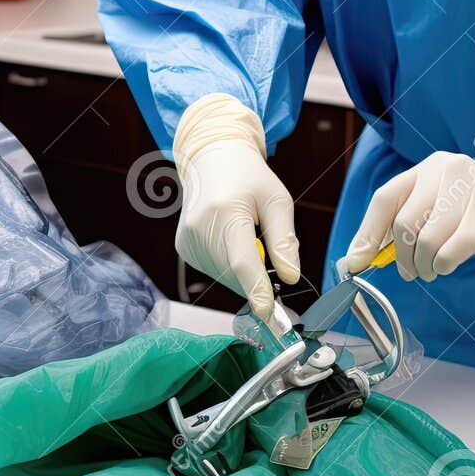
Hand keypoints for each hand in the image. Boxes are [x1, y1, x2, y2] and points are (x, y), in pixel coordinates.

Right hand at [172, 94, 298, 322]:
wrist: (211, 160)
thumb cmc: (248, 178)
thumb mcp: (277, 200)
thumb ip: (285, 240)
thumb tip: (291, 277)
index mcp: (227, 212)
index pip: (242, 261)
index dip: (257, 290)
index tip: (270, 315)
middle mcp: (200, 229)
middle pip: (236, 274)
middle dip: (258, 278)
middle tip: (269, 256)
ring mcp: (187, 241)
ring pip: (225, 277)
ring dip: (244, 272)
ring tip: (245, 236)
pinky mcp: (183, 249)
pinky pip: (214, 272)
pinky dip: (229, 266)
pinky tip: (230, 239)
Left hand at [343, 136, 474, 281]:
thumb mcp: (441, 206)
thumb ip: (406, 224)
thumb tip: (362, 257)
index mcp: (429, 168)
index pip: (385, 199)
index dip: (367, 234)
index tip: (356, 262)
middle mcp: (447, 171)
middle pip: (404, 224)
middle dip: (400, 257)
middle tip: (410, 272)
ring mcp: (470, 191)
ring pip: (425, 241)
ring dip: (423, 265)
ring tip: (432, 268)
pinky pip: (447, 252)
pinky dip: (442, 266)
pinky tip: (448, 264)